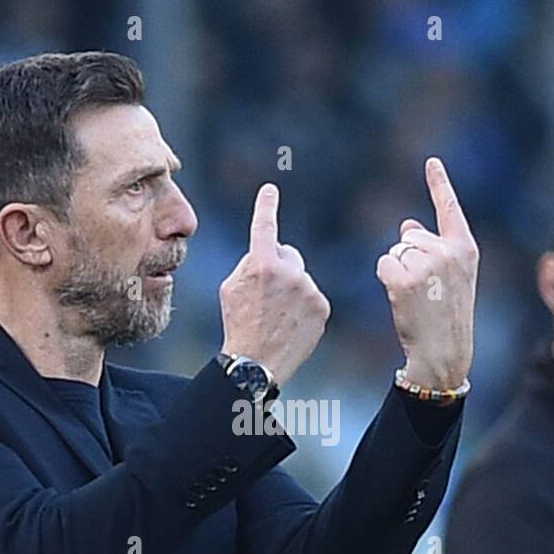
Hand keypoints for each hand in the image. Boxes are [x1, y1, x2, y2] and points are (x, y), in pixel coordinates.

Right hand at [219, 183, 329, 386]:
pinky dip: (303, 306)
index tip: (270, 189)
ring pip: (301, 277)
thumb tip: (268, 253)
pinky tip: (290, 323)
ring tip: (277, 315)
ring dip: (291, 289)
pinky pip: (312, 296)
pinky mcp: (322, 306)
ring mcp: (308, 289)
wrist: (257, 363)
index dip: (266, 205)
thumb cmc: (239, 324)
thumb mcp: (231, 287)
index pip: (265, 225)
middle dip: (278, 267)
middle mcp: (289, 271)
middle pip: (288, 255)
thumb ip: (251, 263)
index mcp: (261, 263)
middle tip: (266, 295)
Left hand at [376, 157, 477, 390]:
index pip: (449, 209)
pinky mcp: (404, 279)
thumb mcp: (452, 278)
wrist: (444, 351)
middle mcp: (448, 252)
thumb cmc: (446, 315)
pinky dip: (387, 279)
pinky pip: (384, 264)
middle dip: (409, 257)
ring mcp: (426, 265)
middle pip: (410, 236)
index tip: (431, 162)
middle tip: (426, 290)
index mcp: (465, 249)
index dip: (439, 184)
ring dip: (398, 271)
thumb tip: (407, 224)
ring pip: (395, 251)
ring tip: (417, 296)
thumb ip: (434, 248)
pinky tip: (403, 298)